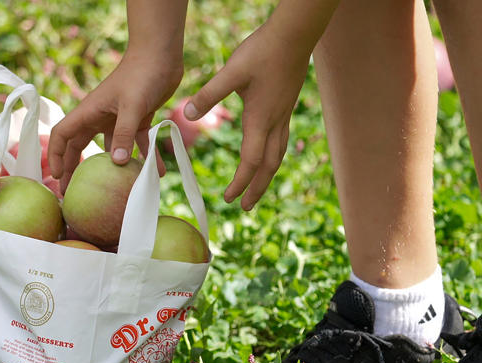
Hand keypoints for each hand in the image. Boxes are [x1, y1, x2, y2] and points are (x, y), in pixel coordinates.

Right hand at [49, 53, 180, 189]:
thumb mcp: (132, 106)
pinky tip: (157, 173)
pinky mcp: (137, 119)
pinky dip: (145, 156)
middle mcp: (99, 117)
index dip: (56, 156)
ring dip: (111, 168)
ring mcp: (118, 119)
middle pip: (81, 146)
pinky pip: (137, 143)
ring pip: (109, 149)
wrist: (161, 54)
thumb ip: (124, 135)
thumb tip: (117, 164)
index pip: (63, 135)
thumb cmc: (141, 74)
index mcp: (89, 112)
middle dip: (76, 168)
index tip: (58, 177)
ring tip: (113, 190)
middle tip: (74, 192)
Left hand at [184, 22, 311, 209]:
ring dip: (266, 175)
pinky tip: (265, 155)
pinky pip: (280, 141)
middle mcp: (275, 122)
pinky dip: (272, 157)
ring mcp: (283, 115)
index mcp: (260, 119)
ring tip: (257, 189)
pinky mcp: (286, 107)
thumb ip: (209, 94)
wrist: (294, 35)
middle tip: (245, 207)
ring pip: (277, 155)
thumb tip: (187, 114)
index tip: (228, 199)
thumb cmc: (262, 52)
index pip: (250, 162)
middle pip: (268, 166)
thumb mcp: (230, 71)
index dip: (240, 183)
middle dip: (257, 189)